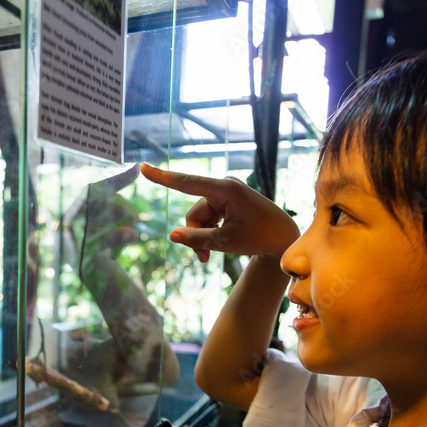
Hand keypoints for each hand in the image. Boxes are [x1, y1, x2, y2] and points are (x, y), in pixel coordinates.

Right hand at [140, 163, 299, 262]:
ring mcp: (225, 192)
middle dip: (195, 235)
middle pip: (193, 212)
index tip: (143, 168)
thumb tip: (172, 236)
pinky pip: (207, 216)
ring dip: (202, 237)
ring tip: (211, 256)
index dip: (163, 178)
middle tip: (203, 259)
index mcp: (226, 189)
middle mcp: (224, 185)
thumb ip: (196, 239)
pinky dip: (209, 231)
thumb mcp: (225, 242)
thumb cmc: (259, 238)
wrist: (283, 238)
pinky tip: (221, 241)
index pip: (187, 183)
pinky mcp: (226, 199)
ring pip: (198, 217)